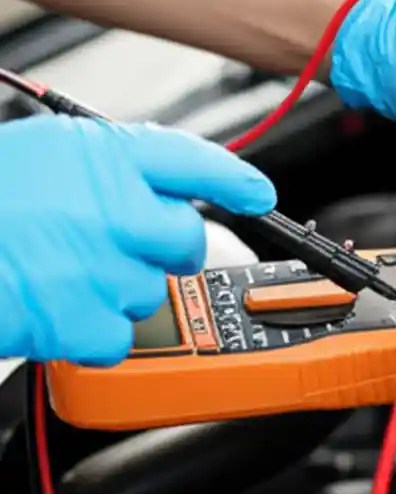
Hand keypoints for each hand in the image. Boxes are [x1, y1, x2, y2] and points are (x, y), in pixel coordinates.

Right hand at [0, 116, 275, 364]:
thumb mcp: (39, 157)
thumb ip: (104, 170)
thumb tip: (157, 190)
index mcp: (101, 157)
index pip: (189, 158)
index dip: (231, 177)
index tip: (257, 193)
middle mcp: (115, 206)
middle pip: (184, 240)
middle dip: (160, 250)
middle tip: (112, 248)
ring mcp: (106, 266)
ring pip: (147, 291)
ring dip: (113, 290)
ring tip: (56, 272)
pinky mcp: (87, 319)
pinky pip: (118, 336)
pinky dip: (89, 333)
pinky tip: (52, 307)